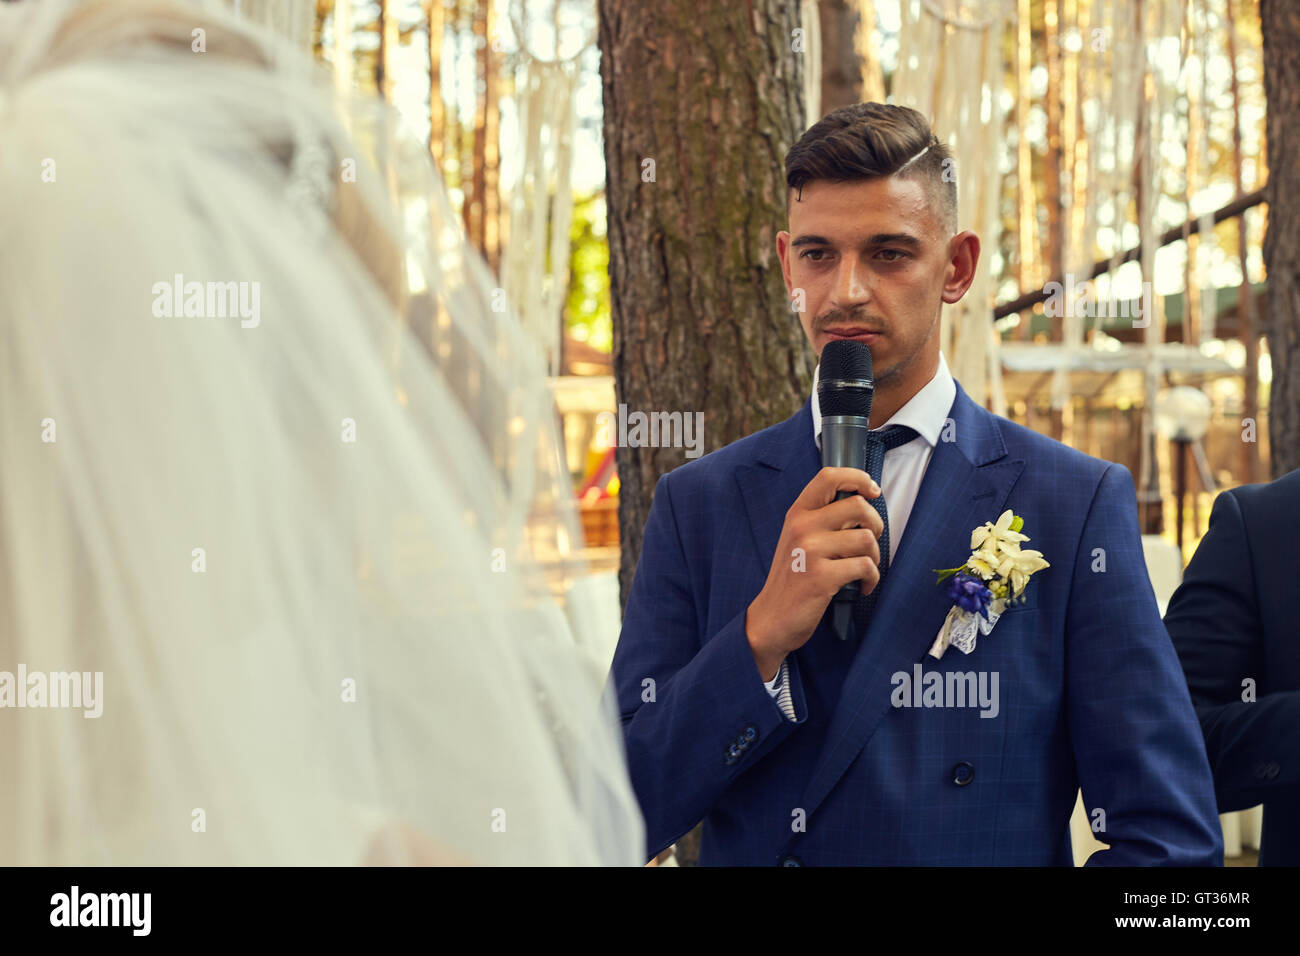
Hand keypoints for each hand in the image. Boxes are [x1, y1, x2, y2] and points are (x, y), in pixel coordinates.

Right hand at [745, 467, 882, 678]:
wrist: (772, 617)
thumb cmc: (792, 578)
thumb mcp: (798, 539)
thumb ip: (822, 520)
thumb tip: (861, 504)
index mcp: (797, 514)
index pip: (828, 477)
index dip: (857, 478)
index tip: (871, 490)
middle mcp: (802, 527)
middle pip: (858, 507)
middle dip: (876, 525)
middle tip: (870, 542)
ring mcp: (810, 551)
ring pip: (867, 539)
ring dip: (875, 557)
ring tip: (864, 569)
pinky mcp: (822, 577)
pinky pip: (865, 567)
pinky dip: (871, 579)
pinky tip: (862, 586)